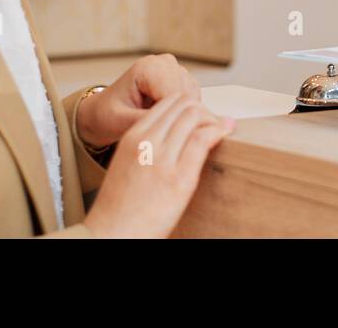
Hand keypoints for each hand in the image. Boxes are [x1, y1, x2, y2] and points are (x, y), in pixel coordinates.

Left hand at [75, 53, 200, 148]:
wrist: (102, 111)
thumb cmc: (108, 115)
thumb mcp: (123, 122)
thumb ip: (149, 121)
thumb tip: (172, 128)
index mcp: (149, 68)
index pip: (177, 95)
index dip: (177, 119)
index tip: (174, 140)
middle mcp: (164, 63)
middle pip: (188, 95)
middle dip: (181, 119)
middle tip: (168, 140)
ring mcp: (174, 69)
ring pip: (194, 98)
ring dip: (184, 117)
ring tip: (164, 130)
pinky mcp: (181, 79)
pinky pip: (194, 99)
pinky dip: (185, 114)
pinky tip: (168, 123)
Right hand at [83, 94, 234, 237]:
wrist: (112, 234)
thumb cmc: (119, 207)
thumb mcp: (127, 164)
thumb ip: (146, 146)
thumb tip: (174, 137)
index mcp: (133, 137)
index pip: (168, 102)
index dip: (190, 105)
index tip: (200, 117)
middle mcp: (147, 143)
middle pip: (184, 104)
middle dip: (204, 109)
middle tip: (215, 123)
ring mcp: (162, 160)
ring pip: (195, 116)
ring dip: (214, 119)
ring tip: (222, 130)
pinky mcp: (179, 179)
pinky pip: (203, 140)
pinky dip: (218, 132)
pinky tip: (224, 135)